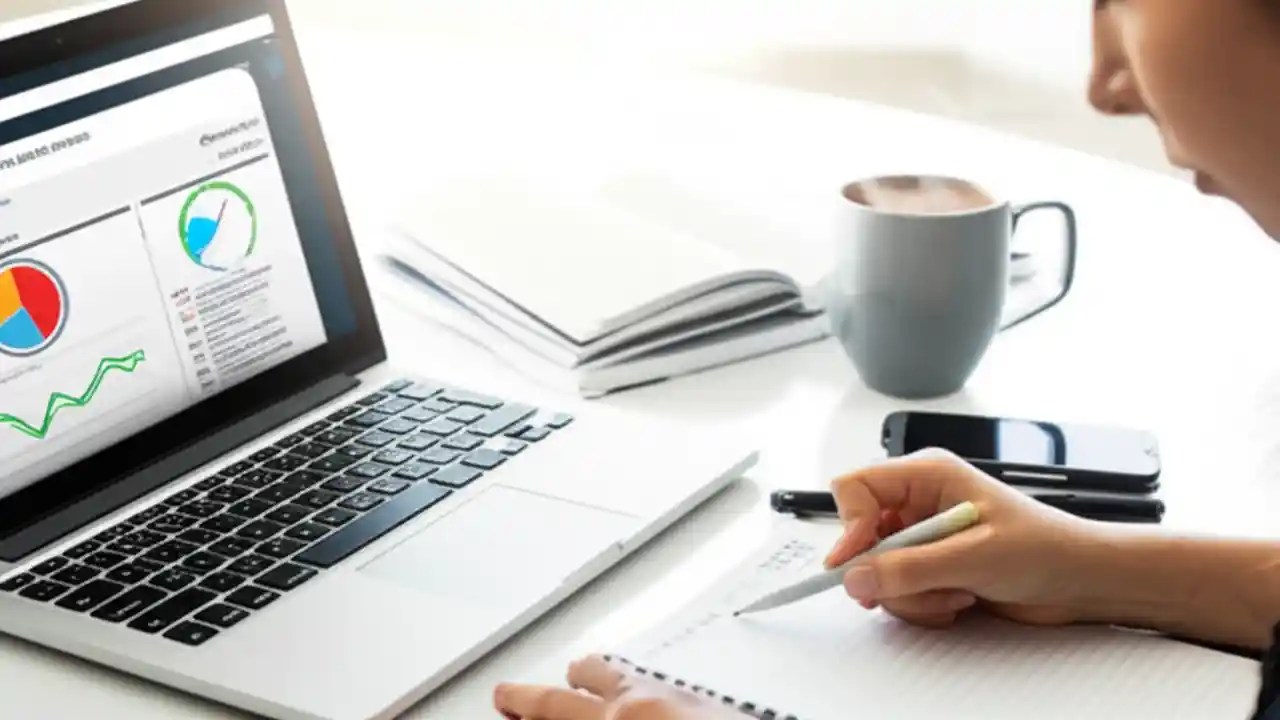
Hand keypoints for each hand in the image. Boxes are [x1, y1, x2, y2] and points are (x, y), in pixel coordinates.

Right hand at [494, 655, 739, 719]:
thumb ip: (579, 718)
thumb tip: (553, 716)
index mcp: (622, 716)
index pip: (555, 705)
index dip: (524, 700)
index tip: (506, 695)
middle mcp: (653, 701)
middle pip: (594, 676)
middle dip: (566, 683)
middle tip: (545, 686)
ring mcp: (686, 700)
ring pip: (634, 679)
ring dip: (607, 684)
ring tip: (595, 685)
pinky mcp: (715, 707)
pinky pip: (666, 691)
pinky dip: (646, 695)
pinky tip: (653, 707)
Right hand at [825, 449, 1100, 628]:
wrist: (1082, 580)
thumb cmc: (1044, 548)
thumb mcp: (974, 556)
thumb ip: (910, 568)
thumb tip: (855, 577)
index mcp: (926, 474)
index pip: (855, 488)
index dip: (849, 526)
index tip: (858, 563)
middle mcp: (918, 501)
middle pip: (862, 537)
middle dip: (889, 572)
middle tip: (922, 586)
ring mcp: (923, 536)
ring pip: (877, 571)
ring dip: (912, 594)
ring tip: (957, 592)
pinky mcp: (931, 566)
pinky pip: (898, 591)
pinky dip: (923, 605)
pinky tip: (961, 599)